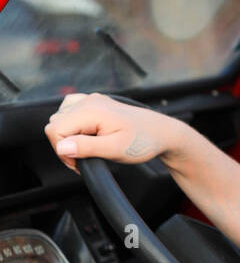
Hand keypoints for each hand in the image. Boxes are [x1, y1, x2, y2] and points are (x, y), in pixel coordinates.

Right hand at [43, 92, 181, 176]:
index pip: (55, 130)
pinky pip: (71, 111)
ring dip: (68, 136)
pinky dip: (73, 125)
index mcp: (91, 111)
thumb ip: (87, 147)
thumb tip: (62, 147)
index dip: (62, 150)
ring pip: (61, 118)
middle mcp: (89, 101)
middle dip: (64, 145)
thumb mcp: (115, 149)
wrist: (162, 133)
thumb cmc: (143, 141)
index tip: (79, 162)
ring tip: (87, 148)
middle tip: (85, 158)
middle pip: (55, 124)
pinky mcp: (96, 103)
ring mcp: (92, 100)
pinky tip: (86, 135)